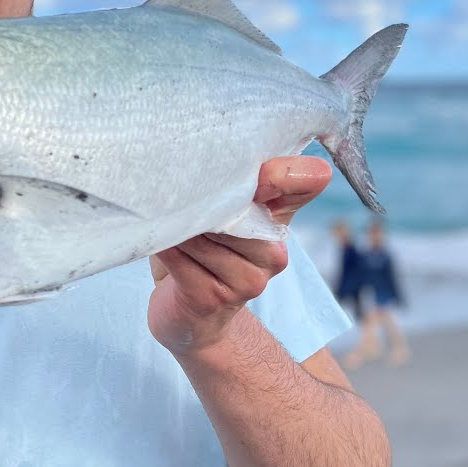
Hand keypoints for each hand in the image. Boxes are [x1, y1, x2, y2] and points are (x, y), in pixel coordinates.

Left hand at [147, 155, 330, 354]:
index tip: (264, 172)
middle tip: (180, 197)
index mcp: (280, 217)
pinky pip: (182, 260)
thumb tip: (203, 151)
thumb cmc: (200, 248)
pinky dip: (166, 250)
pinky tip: (163, 248)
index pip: (304, 183)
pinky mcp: (215, 298)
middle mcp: (274, 251)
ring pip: (206, 234)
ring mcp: (249, 279)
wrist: (189, 315)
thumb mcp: (220, 209)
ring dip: (179, 228)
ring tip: (170, 227)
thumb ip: (227, 181)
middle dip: (201, 200)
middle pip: (236, 208)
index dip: (288, 172)